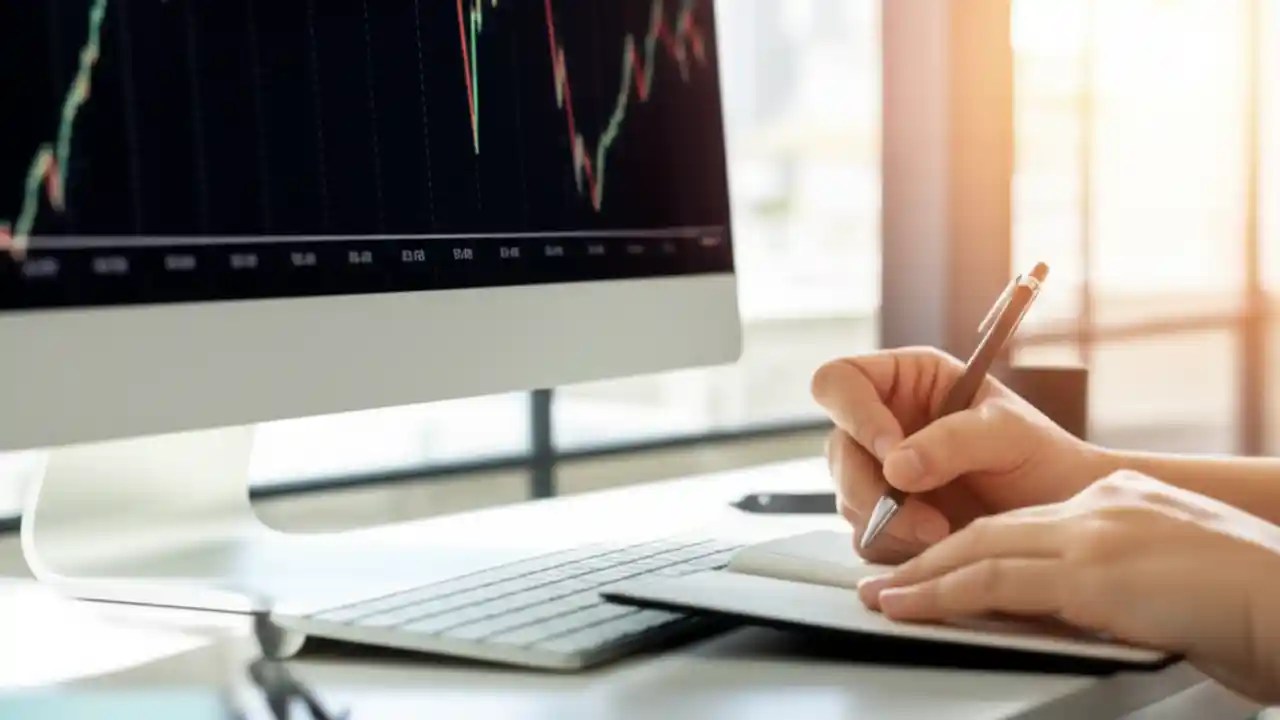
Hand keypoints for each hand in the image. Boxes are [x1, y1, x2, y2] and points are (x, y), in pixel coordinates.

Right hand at [812, 348, 1103, 562]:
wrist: (1060, 520)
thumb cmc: (1044, 459)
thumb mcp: (1007, 433)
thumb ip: (952, 440)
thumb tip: (895, 465)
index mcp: (906, 380)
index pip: (840, 381)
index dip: (854, 414)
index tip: (891, 452)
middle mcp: (884, 422)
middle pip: (837, 448)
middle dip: (872, 488)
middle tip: (922, 517)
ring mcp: (881, 473)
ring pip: (847, 497)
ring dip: (889, 522)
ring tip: (943, 531)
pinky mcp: (887, 518)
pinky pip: (866, 534)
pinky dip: (896, 544)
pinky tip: (937, 542)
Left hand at [856, 471, 1279, 701]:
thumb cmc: (1262, 610)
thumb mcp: (1180, 583)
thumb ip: (1127, 584)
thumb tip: (1099, 610)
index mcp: (1123, 503)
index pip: (1030, 525)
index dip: (977, 549)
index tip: (942, 567)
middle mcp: (1102, 507)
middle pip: (994, 530)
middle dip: (933, 555)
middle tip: (888, 577)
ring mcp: (1095, 535)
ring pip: (981, 550)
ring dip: (923, 576)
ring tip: (883, 597)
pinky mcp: (1092, 572)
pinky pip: (994, 581)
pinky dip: (940, 593)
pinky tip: (910, 607)